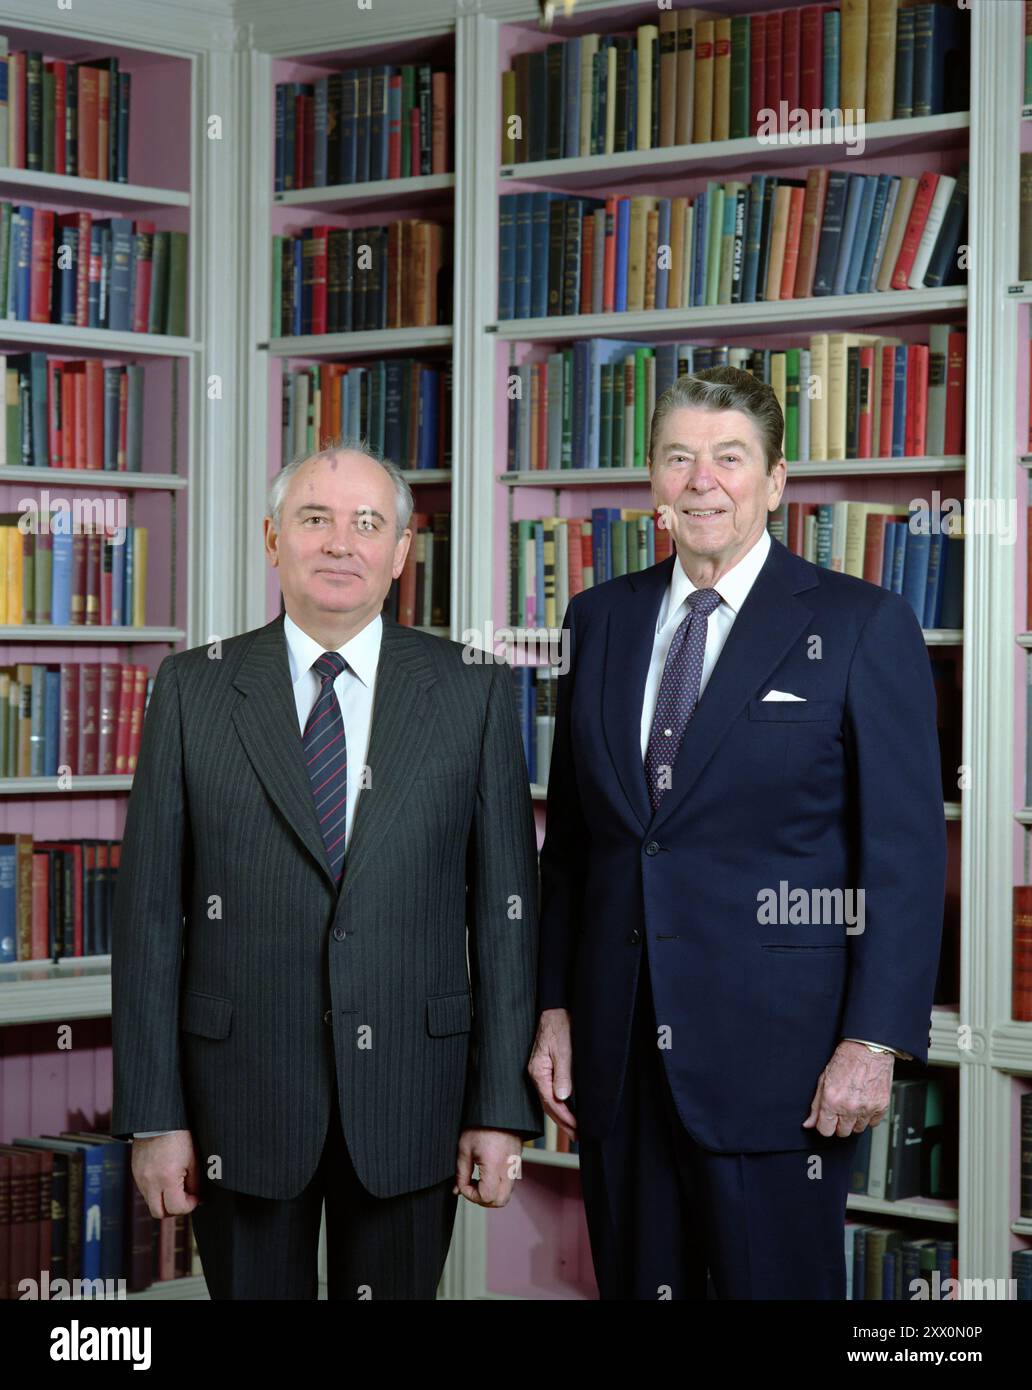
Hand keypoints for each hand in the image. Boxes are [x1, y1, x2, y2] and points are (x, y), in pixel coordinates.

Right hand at [131, 1130, 201, 1217]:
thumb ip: (196, 1183)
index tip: (195, 1197)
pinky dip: (156, 1190)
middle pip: (159, 1213)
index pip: (176, 1208)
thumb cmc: (179, 1137)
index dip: (189, 1206)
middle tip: (184, 1197)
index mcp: (167, 1178)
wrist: (159, 1120)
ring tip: (175, 1184)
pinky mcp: (135, 1173)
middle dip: (174, 1209)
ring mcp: (140, 1178)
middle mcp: (150, 1182)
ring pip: (150, 1203)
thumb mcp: (193, 1159)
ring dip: (164, 1200)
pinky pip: (145, 1191)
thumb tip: (198, 1199)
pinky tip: (165, 1177)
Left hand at [453, 1128, 522, 1207]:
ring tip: (478, 1180)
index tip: (463, 1184)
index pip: (486, 1196)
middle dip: (483, 1200)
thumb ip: (461, 1172)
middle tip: (471, 1187)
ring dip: (491, 1194)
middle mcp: (508, 1169)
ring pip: (506, 1195)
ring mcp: (514, 1167)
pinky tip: (486, 1174)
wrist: (499, 1111)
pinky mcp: (516, 1163)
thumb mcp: (465, 1148)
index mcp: (494, 1164)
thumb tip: (457, 1190)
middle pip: (500, 1201)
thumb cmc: (481, 1125)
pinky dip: (497, 1186)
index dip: (471, 1195)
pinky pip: (509, 1184)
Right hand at [527, 1007, 576, 1140]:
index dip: (565, 1118)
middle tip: (578, 1136)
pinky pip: (551, 1091)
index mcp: (538, 1071)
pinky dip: (561, 1104)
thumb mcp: (564, 1049)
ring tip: (574, 1129)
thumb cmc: (560, 1025)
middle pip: (548, 1105)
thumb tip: (562, 1097)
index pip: (550, 1102)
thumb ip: (563, 1074)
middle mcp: (537, 1074)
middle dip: (563, 1122)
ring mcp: (540, 1071)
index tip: (577, 1129)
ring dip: (562, 1115)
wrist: (556, 1009)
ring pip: (549, 1100)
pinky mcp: (546, 1068)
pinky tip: (568, 1109)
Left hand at [803, 1040, 893, 1137]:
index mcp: (832, 1101)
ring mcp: (867, 1108)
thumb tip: (809, 1123)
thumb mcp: (823, 1080)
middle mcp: (849, 1107)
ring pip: (858, 1129)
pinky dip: (868, 1117)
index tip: (827, 1120)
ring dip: (854, 1120)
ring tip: (853, 1104)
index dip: (825, 1125)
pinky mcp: (881, 1107)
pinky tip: (864, 1103)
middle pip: (842, 1133)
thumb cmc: (846, 1060)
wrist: (867, 1049)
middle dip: (839, 1124)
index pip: (825, 1130)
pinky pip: (873, 1123)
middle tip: (840, 1110)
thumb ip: (816, 1105)